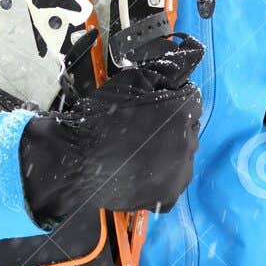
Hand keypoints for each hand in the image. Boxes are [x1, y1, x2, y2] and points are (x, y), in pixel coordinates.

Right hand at [18, 36, 204, 227]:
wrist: (74, 160)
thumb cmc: (99, 118)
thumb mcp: (130, 82)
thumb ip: (161, 74)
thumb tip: (179, 70)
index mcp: (182, 111)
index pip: (191, 99)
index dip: (173, 98)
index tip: (157, 103)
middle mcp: (188, 142)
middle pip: (188, 128)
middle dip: (173, 124)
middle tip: (144, 128)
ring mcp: (180, 172)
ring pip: (183, 155)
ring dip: (170, 150)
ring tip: (141, 151)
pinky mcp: (169, 195)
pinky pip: (173, 180)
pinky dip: (162, 175)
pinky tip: (141, 169)